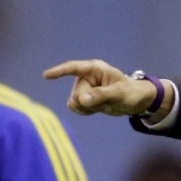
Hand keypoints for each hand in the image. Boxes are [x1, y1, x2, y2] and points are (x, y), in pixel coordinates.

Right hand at [43, 60, 165, 117]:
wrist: (134, 100)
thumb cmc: (130, 92)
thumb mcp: (118, 93)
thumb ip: (100, 95)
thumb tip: (81, 100)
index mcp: (94, 69)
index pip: (73, 68)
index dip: (59, 71)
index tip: (46, 75)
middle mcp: (86, 77)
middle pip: (76, 93)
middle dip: (90, 102)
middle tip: (107, 102)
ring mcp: (83, 88)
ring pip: (74, 102)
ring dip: (88, 108)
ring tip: (104, 104)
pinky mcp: (83, 99)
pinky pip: (76, 108)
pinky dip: (86, 112)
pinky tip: (97, 109)